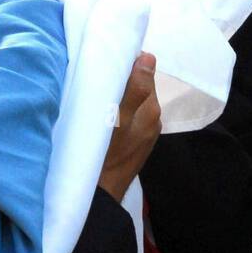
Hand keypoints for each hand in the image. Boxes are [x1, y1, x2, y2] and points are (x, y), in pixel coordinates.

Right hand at [98, 53, 161, 201]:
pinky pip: (129, 116)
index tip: (105, 62)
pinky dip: (118, 111)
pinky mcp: (135, 142)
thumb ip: (135, 89)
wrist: (101, 194)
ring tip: (98, 96)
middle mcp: (153, 118)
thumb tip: (148, 57)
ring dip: (119, 95)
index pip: (144, 72)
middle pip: (139, 86)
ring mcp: (145, 131)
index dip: (126, 64)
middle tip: (98, 78)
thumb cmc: (106, 154)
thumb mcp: (118, 119)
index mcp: (151, 108)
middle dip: (122, 80)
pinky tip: (103, 116)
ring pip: (133, 101)